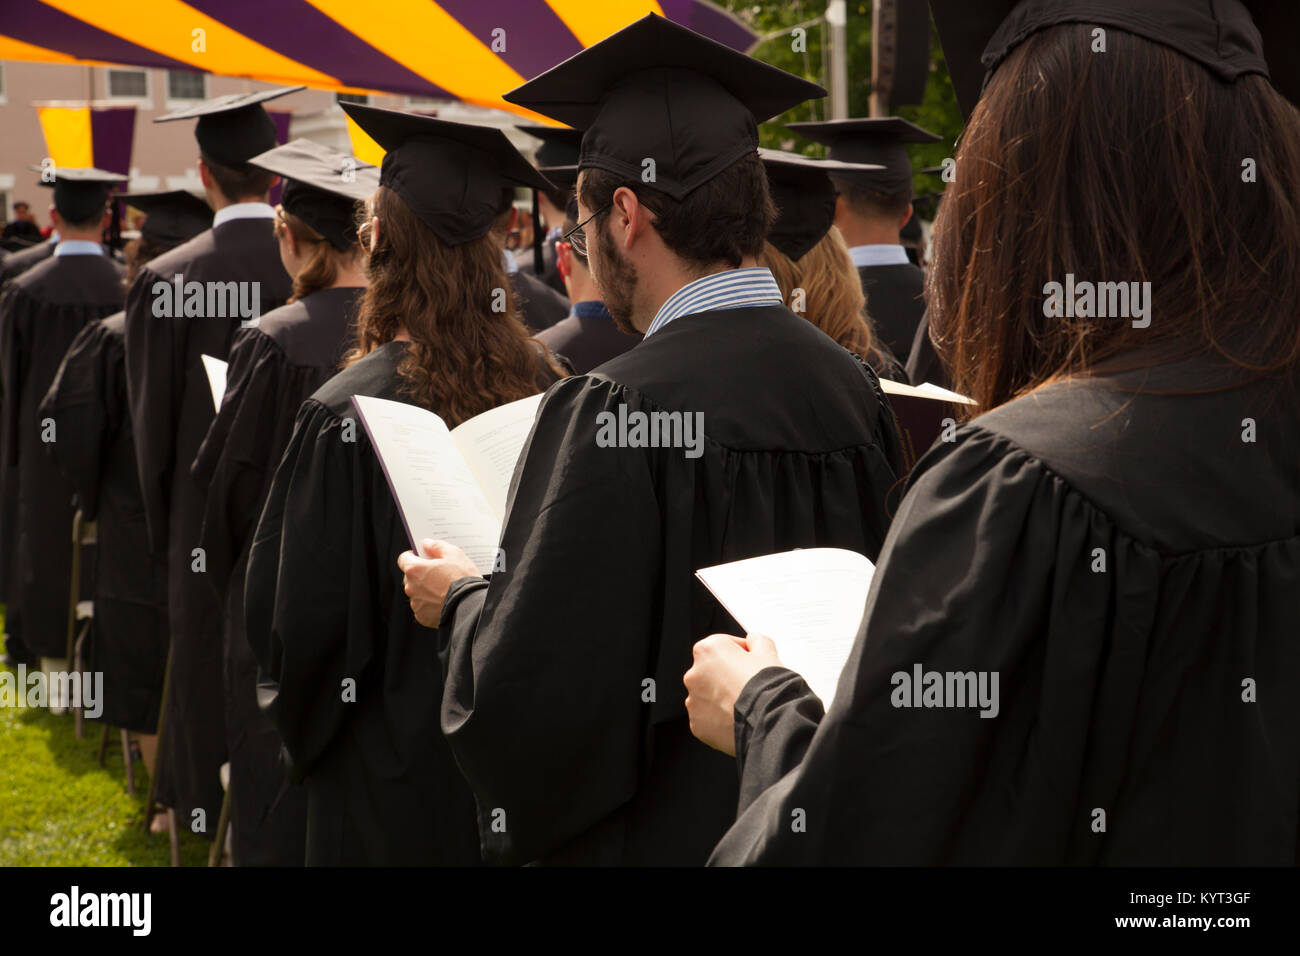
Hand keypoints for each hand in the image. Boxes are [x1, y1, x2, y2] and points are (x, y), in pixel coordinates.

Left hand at [396, 539, 482, 627]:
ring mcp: (416, 603)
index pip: (403, 558)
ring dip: (425, 590)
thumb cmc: (462, 579)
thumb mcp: (454, 554)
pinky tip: (443, 601)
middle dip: (421, 574)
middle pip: (410, 576)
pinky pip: (422, 607)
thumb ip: (437, 546)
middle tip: (438, 573)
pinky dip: (430, 604)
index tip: (422, 557)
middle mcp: (411, 587)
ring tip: (443, 589)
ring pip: (417, 592)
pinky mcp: (422, 616)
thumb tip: (427, 544)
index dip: (412, 556)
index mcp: (415, 569)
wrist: (470, 605)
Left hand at [684, 632, 782, 755]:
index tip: (752, 663)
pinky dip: (719, 719)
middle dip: (729, 677)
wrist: (769, 721)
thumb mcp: (767, 652)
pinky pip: (708, 718)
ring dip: (722, 699)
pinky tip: (737, 719)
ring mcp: (693, 700)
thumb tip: (753, 641)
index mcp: (707, 650)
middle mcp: (694, 674)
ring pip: (708, 696)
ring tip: (744, 705)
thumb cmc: (767, 686)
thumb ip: (757, 640)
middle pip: (713, 672)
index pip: (724, 646)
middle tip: (749, 686)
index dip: (742, 654)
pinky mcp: (696, 724)